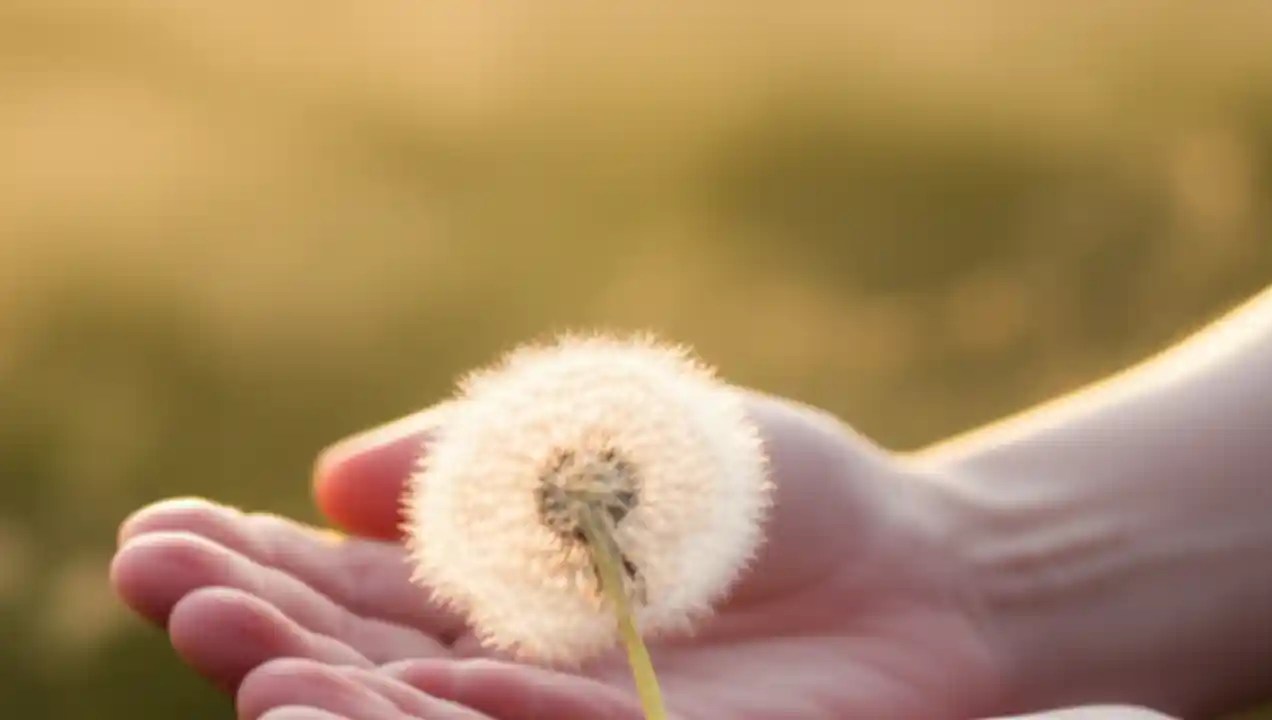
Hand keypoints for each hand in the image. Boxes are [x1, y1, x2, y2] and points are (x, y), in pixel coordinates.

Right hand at [110, 393, 1032, 718]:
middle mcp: (509, 665)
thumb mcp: (615, 432)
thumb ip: (481, 458)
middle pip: (361, 666)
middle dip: (264, 633)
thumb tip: (328, 479)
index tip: (159, 537)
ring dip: (340, 705)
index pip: (341, 586)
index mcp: (488, 585)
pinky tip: (412, 701)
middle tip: (175, 594)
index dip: (248, 564)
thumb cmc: (766, 490)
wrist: (919, 563)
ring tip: (256, 674)